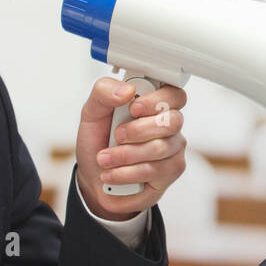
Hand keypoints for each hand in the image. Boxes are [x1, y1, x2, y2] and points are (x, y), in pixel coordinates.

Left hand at [74, 77, 187, 220]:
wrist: (94, 175)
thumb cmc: (100, 141)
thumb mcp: (92, 113)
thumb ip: (103, 93)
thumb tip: (126, 90)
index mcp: (154, 104)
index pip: (174, 94)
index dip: (156, 101)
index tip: (133, 108)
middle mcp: (168, 124)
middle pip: (171, 122)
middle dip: (137, 131)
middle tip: (117, 135)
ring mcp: (173, 148)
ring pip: (160, 149)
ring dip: (125, 155)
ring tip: (105, 158)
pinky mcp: (171, 171)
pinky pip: (154, 171)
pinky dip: (126, 173)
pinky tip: (113, 173)